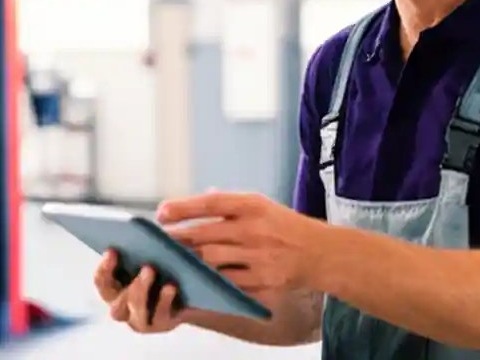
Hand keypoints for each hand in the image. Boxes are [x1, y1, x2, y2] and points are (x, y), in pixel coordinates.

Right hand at [93, 249, 183, 333]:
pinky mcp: (162, 324)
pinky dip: (165, 300)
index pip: (102, 282)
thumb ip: (138, 250)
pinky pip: (161, 315)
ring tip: (151, 270)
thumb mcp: (149, 257)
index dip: (105, 268)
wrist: (190, 292)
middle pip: (116, 303)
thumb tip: (136, 234)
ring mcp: (142, 320)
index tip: (112, 250)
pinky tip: (171, 286)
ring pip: (136, 311)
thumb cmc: (163, 267)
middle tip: (142, 264)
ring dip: (142, 290)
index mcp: (114, 290)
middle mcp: (123, 309)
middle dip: (127, 282)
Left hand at [159, 191, 326, 294]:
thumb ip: (232, 204)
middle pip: (206, 235)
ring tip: (174, 260)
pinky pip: (227, 282)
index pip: (212, 203)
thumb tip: (204, 196)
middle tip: (159, 242)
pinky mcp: (262, 282)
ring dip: (191, 262)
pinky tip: (198, 279)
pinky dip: (211, 280)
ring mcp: (259, 258)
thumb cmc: (285, 227)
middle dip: (178, 239)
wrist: (320, 253)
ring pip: (212, 261)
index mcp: (254, 205)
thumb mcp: (262, 206)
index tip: (161, 212)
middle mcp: (255, 230)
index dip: (183, 207)